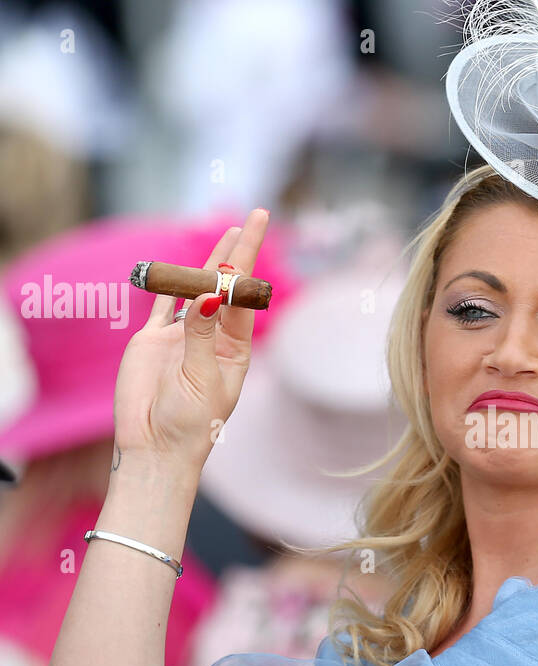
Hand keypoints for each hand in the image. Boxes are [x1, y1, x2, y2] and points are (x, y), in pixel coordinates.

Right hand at [112, 207, 269, 473]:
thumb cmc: (190, 424)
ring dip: (209, 262)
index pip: (243, 296)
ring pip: (195, 289)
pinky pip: (162, 305)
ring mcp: (181, 337)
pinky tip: (180, 266)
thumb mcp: (203, 379)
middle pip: (225, 285)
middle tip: (255, 217)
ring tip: (229, 233)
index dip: (248, 263)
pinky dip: (169, 284)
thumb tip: (209, 294)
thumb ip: (203, 335)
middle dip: (239, 252)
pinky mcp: (152, 342)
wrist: (154, 447)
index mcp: (234, 348)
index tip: (258, 231)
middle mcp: (211, 337)